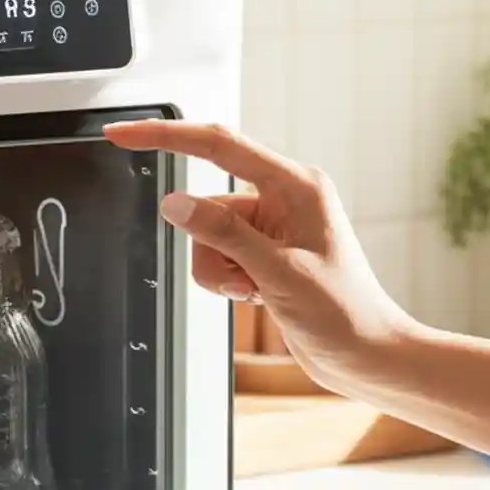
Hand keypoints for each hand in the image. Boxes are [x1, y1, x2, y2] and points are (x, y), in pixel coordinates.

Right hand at [104, 120, 417, 394]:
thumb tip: (175, 204)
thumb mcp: (279, 272)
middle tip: (250, 282)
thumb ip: (224, 235)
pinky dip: (227, 282)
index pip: (218, 146)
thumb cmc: (345, 313)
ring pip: (206, 239)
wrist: (366, 356)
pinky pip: (217, 258)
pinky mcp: (263, 253)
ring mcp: (272, 227)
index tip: (124, 134)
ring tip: (259, 292)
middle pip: (207, 209)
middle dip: (215, 252)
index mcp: (296, 185)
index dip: (166, 137)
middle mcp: (283, 199)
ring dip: (222, 273)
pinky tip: (258, 296)